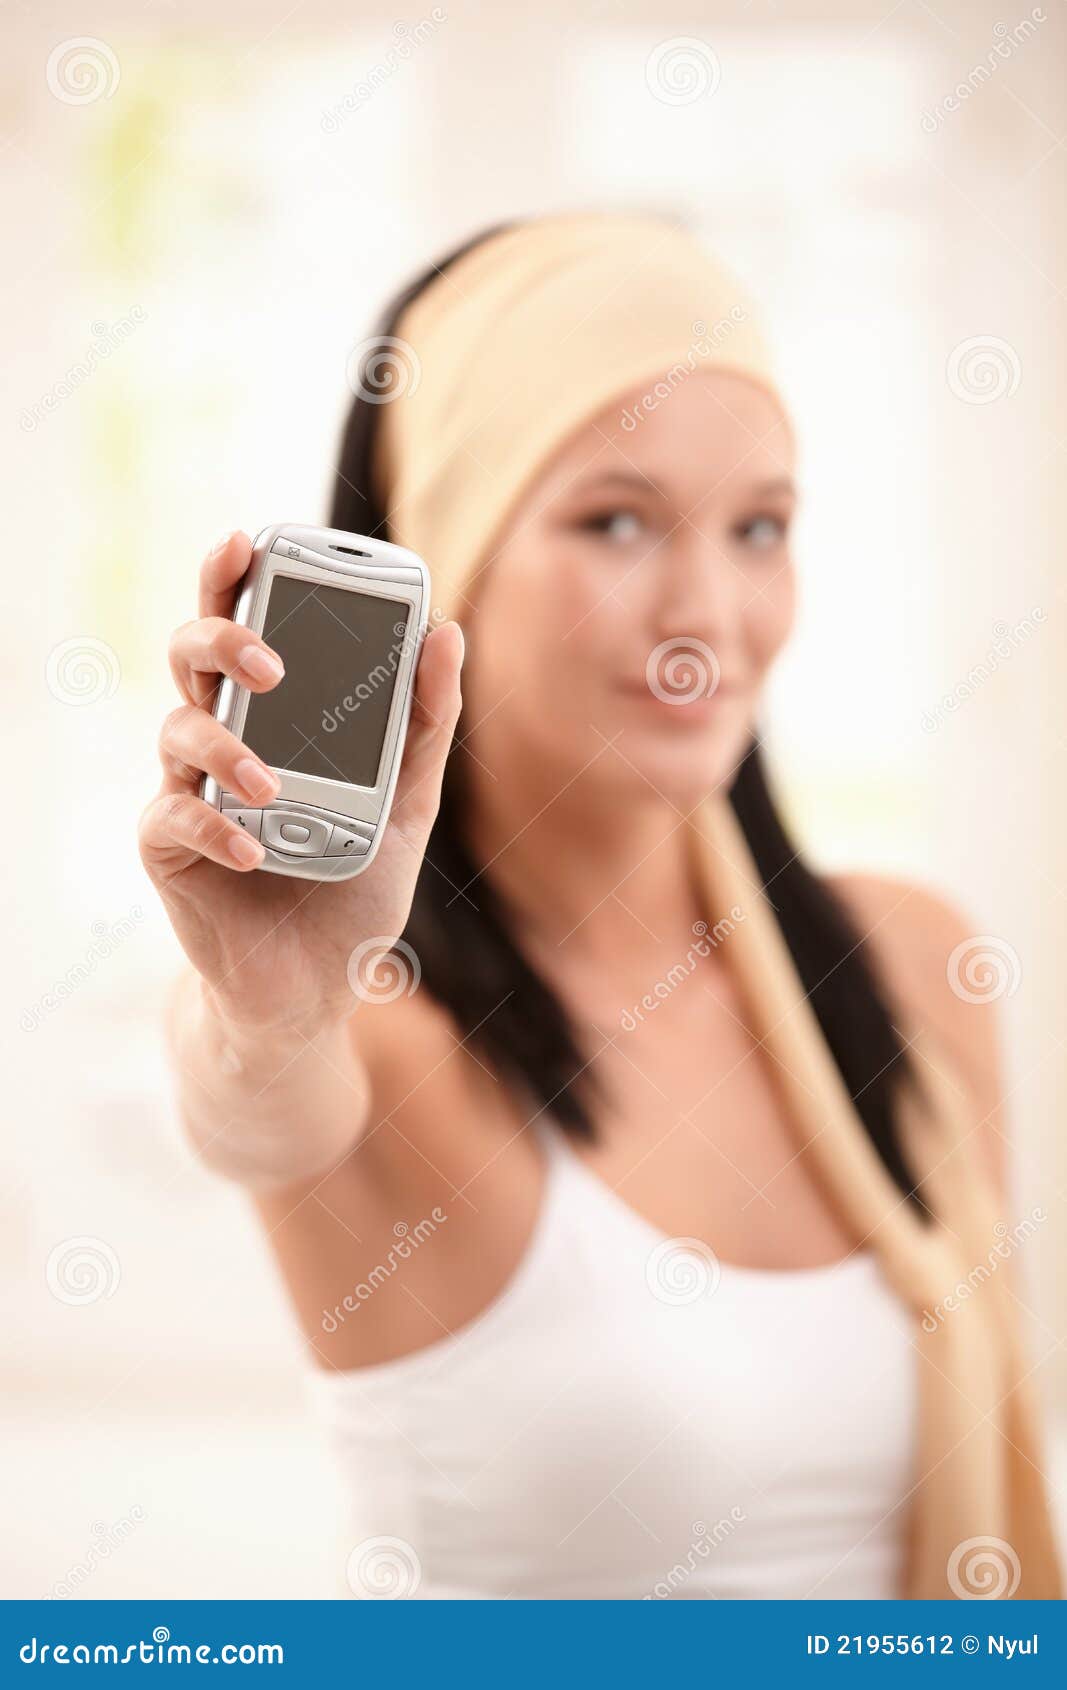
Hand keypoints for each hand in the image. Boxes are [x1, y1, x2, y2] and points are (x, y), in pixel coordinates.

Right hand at [139, 531, 462, 1035]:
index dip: (230, 578)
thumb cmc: (354, 885)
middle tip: (269, 661)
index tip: (246, 541)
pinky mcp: (171, 849)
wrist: (316, 986)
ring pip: (177, 728)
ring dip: (225, 745)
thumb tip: (448, 633)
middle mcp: (222, 739)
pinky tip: (255, 847)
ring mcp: (190, 790)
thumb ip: (424, 723)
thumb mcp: (408, 802)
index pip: (242, 628)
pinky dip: (214, 825)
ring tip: (273, 786)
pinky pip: (174, 817)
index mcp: (271, 716)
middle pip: (190, 657)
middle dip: (219, 638)